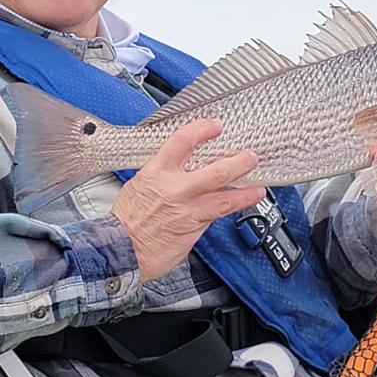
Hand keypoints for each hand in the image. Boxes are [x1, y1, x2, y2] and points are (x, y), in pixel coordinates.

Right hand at [112, 119, 264, 282]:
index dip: (203, 130)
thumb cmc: (125, 220)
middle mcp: (174, 190)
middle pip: (217, 171)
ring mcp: (187, 211)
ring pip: (225, 199)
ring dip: (246, 193)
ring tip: (258, 190)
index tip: (215, 126)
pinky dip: (227, 211)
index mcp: (156, 173)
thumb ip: (163, 175)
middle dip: (239, 162)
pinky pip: (215, 218)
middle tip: (250, 157)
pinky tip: (236, 207)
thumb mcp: (139, 185)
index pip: (183, 141)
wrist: (119, 250)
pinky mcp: (193, 230)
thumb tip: (181, 167)